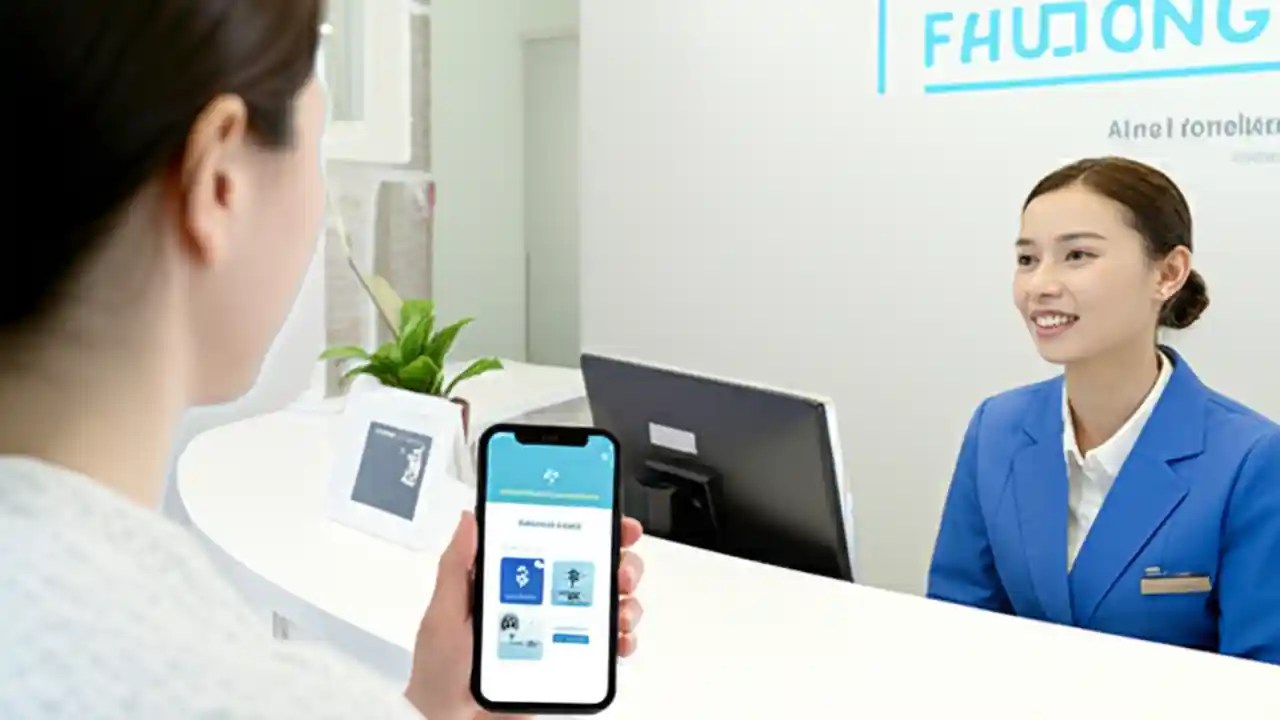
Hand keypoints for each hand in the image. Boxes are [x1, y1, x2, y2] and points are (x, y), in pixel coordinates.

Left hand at [405, 512, 646, 719]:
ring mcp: (559, 632)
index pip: (557, 541)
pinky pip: (607, 647)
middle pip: (594, 569)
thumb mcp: (444, 614)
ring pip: (609, 604)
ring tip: (622, 610)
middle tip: (620, 570)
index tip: (610, 519)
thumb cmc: (441, 672)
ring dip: (626, 600)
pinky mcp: (570, 662)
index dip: (589, 525)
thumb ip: (456, 566)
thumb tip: (470, 519)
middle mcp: (543, 601)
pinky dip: (623, 640)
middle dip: (620, 561)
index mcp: (514, 581)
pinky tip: (619, 641)